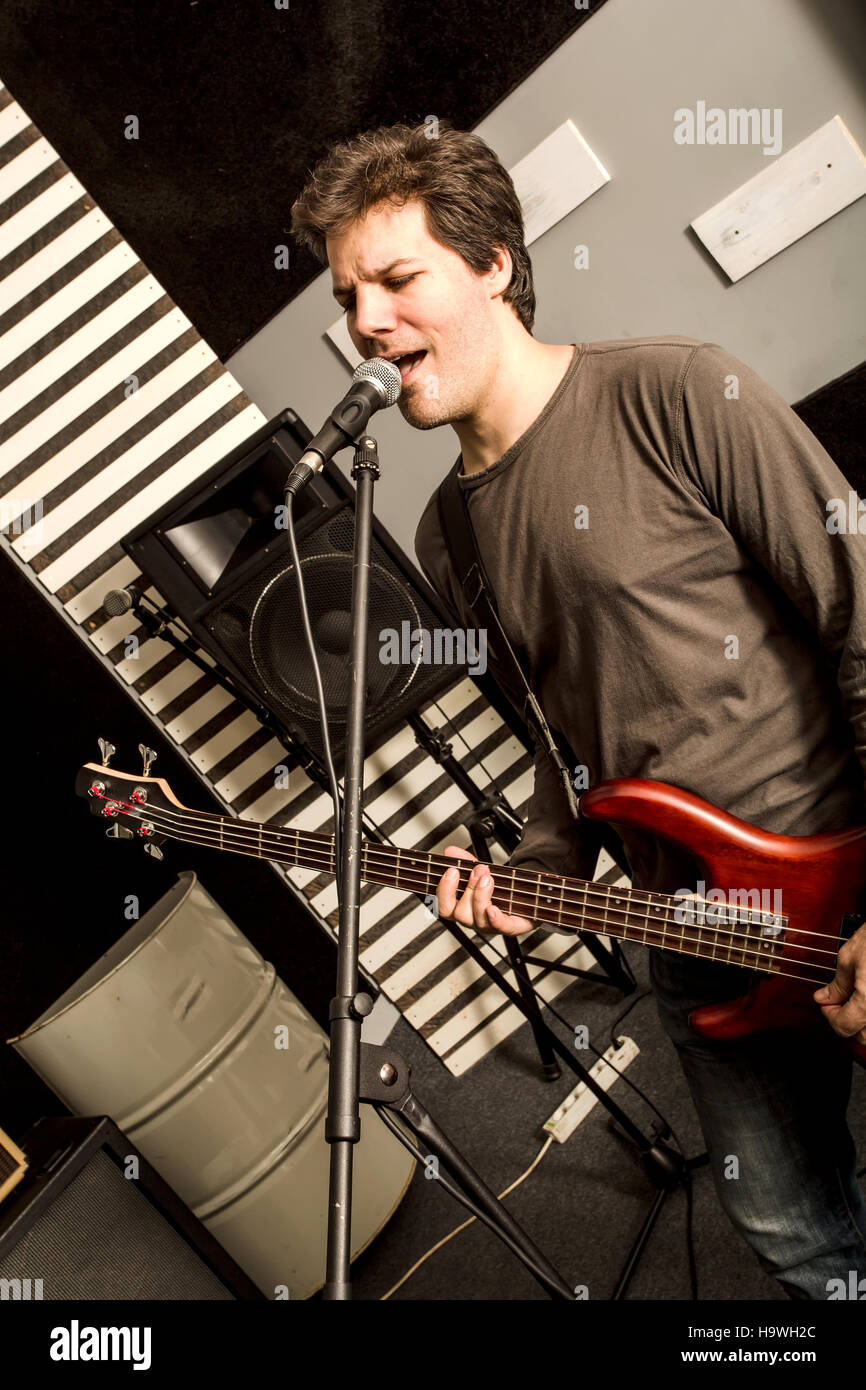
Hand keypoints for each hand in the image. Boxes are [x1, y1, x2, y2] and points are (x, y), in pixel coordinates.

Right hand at [435, 846, 535, 936]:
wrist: (527, 898)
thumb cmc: (499, 888)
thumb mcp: (481, 871)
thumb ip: (465, 861)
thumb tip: (450, 851)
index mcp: (463, 908)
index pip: (444, 907)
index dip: (445, 890)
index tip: (451, 871)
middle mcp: (475, 920)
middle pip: (460, 914)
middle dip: (468, 889)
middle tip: (477, 871)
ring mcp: (492, 925)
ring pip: (479, 921)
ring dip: (481, 897)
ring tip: (488, 878)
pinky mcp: (512, 925)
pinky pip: (501, 927)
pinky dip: (495, 919)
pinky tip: (492, 909)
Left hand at [813, 921, 865, 1044]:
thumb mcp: (849, 957)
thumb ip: (837, 985)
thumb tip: (825, 998)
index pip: (843, 1026)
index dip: (829, 1015)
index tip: (825, 1002)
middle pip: (863, 1036)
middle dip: (846, 1022)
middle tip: (837, 1002)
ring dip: (862, 1022)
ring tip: (854, 1000)